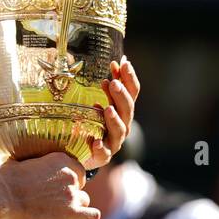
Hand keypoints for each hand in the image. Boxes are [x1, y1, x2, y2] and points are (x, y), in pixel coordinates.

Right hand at [0, 152, 99, 218]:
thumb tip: (23, 168)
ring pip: (84, 201)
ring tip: (58, 215)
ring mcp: (72, 194)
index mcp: (60, 159)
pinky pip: (93, 216)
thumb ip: (31, 165)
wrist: (0, 197)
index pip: (75, 169)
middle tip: (52, 202)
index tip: (54, 187)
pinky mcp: (72, 213)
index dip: (65, 180)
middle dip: (68, 194)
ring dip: (74, 207)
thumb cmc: (3, 179)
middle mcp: (70, 175)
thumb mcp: (19, 163)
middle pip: (80, 186)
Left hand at [84, 56, 140, 170]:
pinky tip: (95, 141)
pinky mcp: (102, 156)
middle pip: (127, 110)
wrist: (86, 153)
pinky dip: (100, 147)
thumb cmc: (97, 124)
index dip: (129, 78)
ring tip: (108, 109)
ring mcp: (114, 141)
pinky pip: (103, 152)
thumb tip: (116, 62)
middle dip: (122, 96)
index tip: (123, 63)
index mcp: (124, 111)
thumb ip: (110, 86)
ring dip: (114, 119)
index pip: (132, 93)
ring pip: (119, 130)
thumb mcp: (103, 102)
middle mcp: (123, 125)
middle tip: (114, 83)